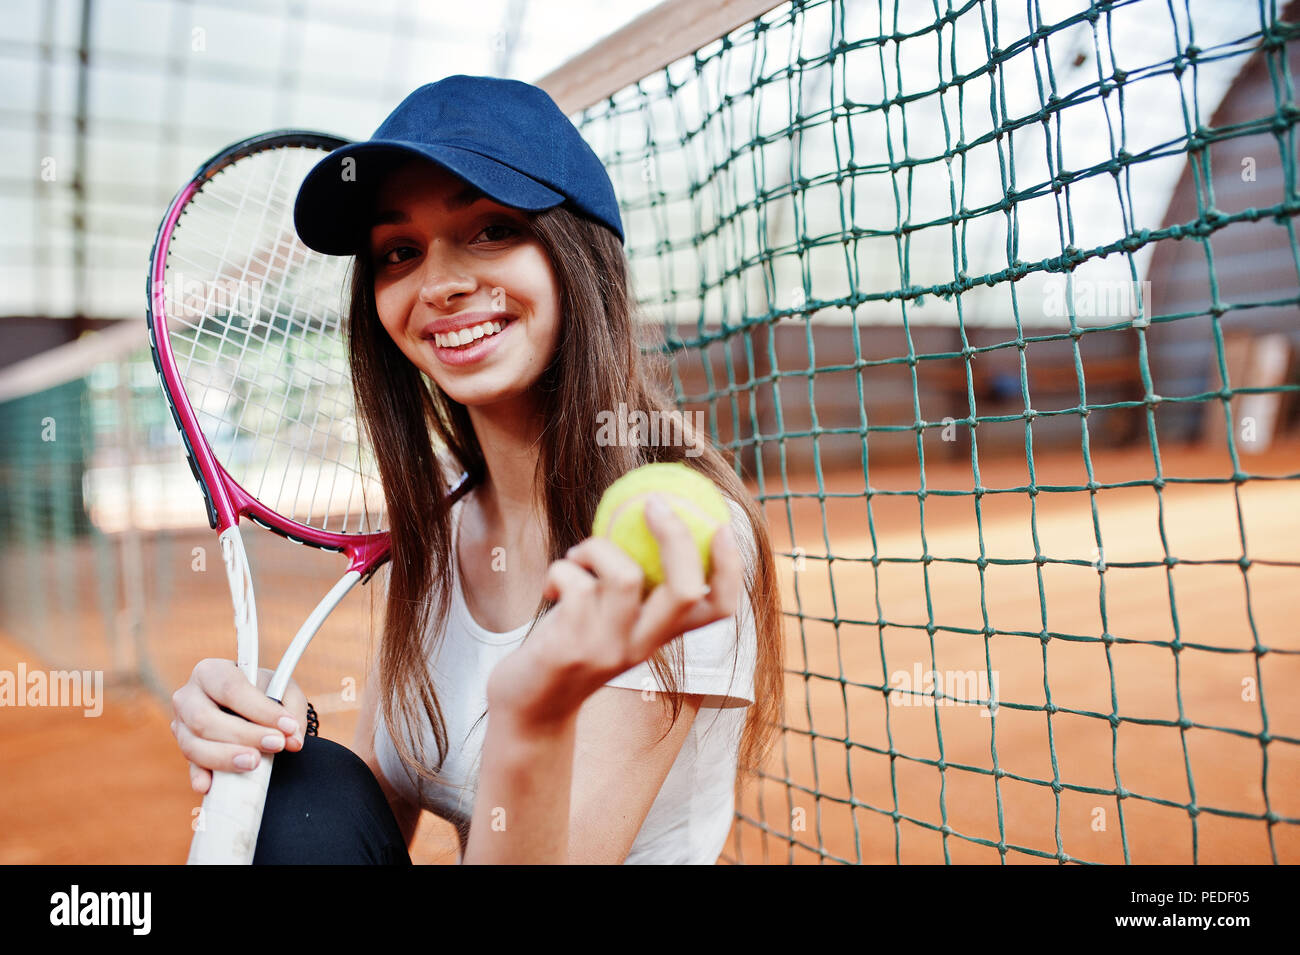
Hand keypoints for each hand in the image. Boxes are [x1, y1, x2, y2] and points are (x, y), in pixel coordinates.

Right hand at [170, 660, 307, 794]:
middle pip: (206, 719)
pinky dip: (200, 776)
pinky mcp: (185, 749)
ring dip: (225, 758)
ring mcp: (180, 725)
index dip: (259, 709)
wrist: (246, 702)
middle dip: (243, 735)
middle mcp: (188, 696)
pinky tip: (210, 785)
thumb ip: (292, 709)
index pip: (231, 689)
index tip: (287, 726)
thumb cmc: (263, 691)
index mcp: (211, 671)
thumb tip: (294, 740)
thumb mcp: (283, 688)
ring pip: (193, 745)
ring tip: (255, 764)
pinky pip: (190, 765)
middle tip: (276, 744)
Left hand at [486, 494, 742, 727]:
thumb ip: (630, 589)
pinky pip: (574, 582)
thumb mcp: (612, 622)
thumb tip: (638, 517)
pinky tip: (550, 587)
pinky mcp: (571, 647)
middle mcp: (642, 645)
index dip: (731, 568)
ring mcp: (609, 648)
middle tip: (653, 503)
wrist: (530, 709)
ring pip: (624, 576)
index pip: (718, 609)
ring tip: (577, 556)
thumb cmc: (570, 648)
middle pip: (685, 590)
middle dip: (676, 537)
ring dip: (596, 548)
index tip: (721, 526)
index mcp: (660, 636)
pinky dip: (560, 570)